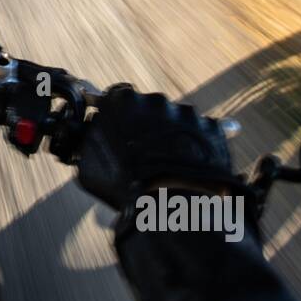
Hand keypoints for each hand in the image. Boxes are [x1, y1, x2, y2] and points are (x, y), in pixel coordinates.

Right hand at [76, 84, 232, 212]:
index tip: (118, 126)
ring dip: (173, 135)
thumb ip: (90, 140)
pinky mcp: (212, 127)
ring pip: (177, 119)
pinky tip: (196, 162)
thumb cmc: (124, 185)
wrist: (171, 204)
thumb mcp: (88, 163)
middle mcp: (156, 99)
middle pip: (149, 107)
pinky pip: (208, 131)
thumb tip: (91, 134)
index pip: (117, 96)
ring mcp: (187, 112)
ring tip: (170, 163)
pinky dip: (202, 144)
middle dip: (146, 125)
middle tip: (144, 151)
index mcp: (123, 101)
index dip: (117, 113)